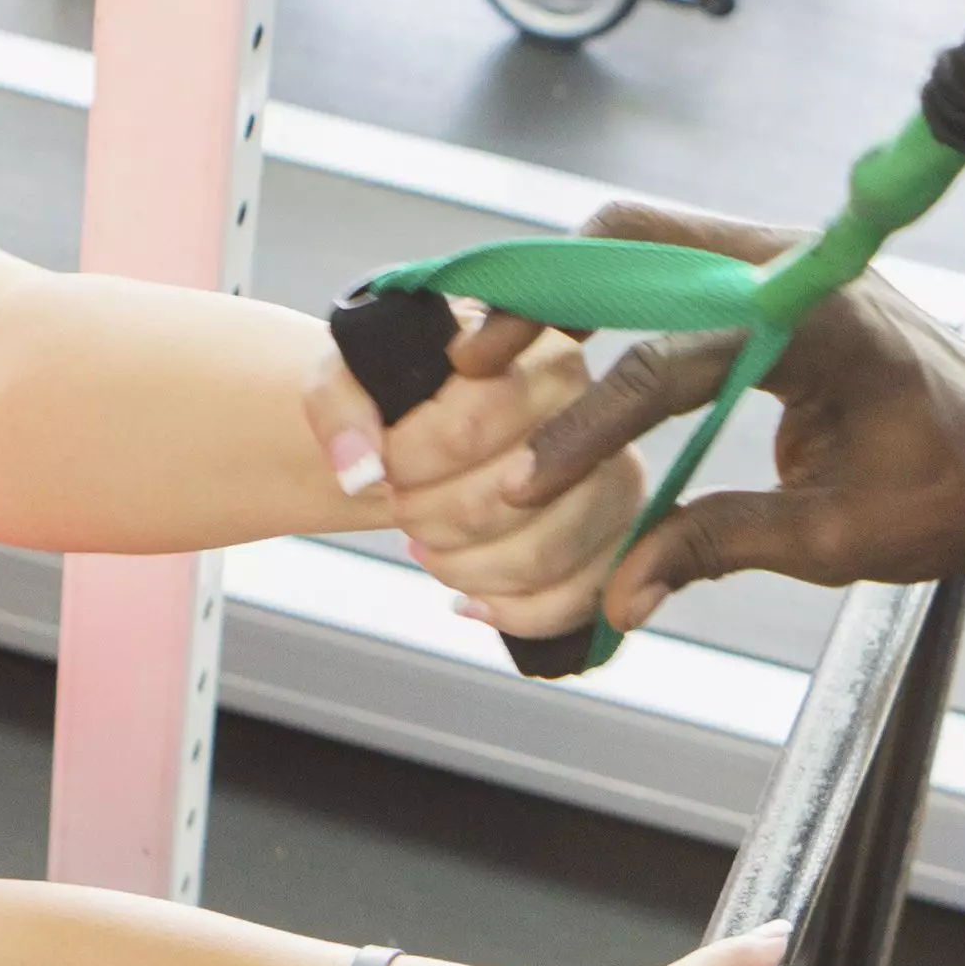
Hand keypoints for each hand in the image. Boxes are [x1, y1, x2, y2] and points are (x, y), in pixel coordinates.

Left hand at [307, 303, 643, 638]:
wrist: (450, 427)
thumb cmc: (412, 398)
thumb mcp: (359, 375)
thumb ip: (341, 405)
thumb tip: (360, 469)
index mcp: (537, 354)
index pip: (468, 425)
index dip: (407, 463)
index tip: (386, 462)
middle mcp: (594, 412)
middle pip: (505, 499)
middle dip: (428, 517)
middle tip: (402, 506)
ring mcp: (618, 482)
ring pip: (542, 555)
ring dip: (462, 567)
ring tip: (427, 546)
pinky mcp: (623, 543)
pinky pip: (578, 601)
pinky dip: (513, 612)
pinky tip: (470, 597)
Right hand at [502, 201, 964, 628]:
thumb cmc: (956, 492)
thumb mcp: (838, 537)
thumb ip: (720, 546)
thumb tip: (621, 594)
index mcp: (825, 321)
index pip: (673, 360)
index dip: (588, 427)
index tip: (528, 482)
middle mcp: (796, 266)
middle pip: (635, 241)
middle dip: (545, 299)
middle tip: (472, 366)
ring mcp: (781, 260)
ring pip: (643, 240)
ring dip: (566, 289)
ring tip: (493, 352)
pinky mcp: (772, 276)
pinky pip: (670, 264)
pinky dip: (606, 297)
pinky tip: (557, 346)